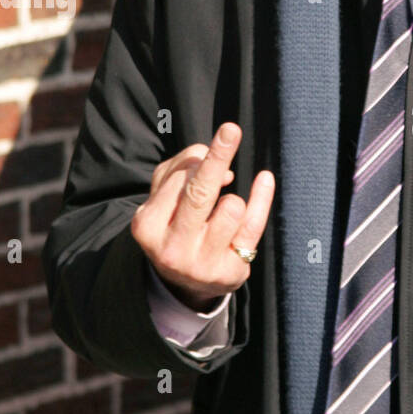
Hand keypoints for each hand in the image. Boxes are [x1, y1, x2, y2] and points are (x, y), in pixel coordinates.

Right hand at [131, 121, 274, 310]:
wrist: (182, 284)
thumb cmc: (174, 226)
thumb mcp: (164, 199)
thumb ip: (178, 168)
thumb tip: (209, 156)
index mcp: (147, 226)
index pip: (178, 180)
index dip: (199, 161)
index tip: (211, 150)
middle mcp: (171, 248)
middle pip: (199, 192)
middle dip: (217, 158)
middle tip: (231, 129)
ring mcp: (202, 264)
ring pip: (231, 208)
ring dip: (233, 198)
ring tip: (224, 211)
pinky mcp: (231, 272)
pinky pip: (254, 225)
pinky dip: (262, 198)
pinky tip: (265, 179)